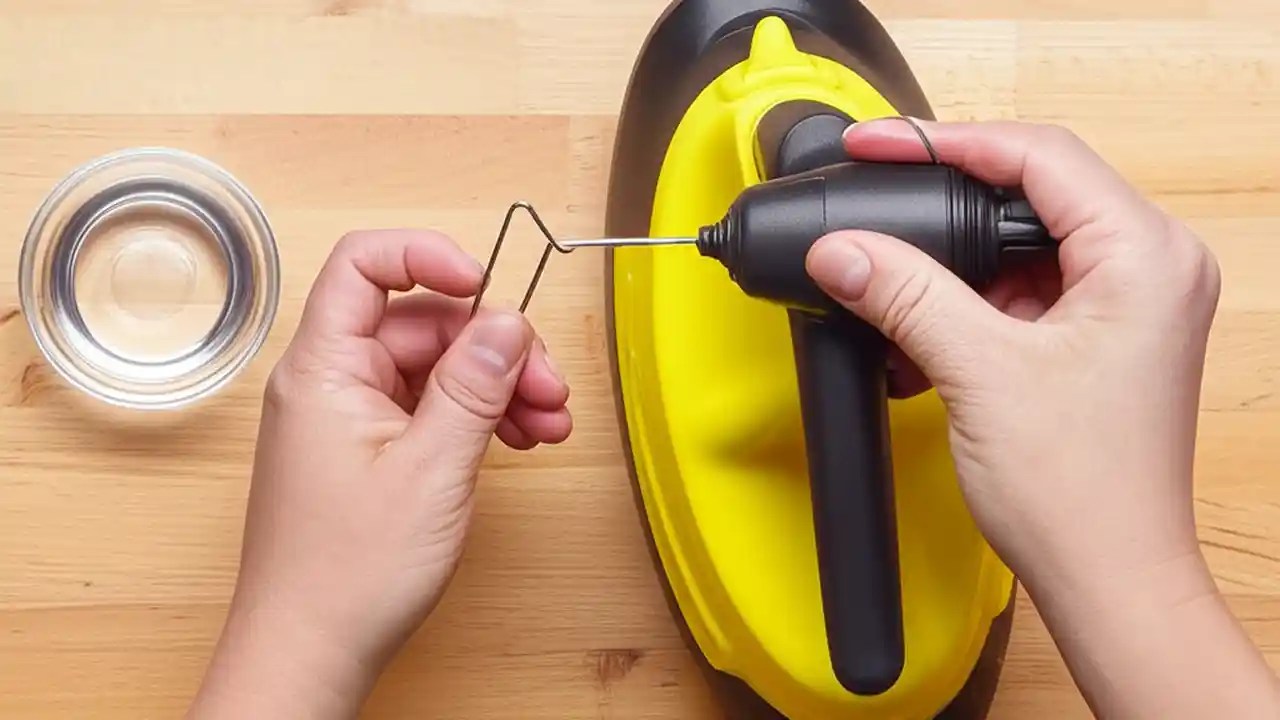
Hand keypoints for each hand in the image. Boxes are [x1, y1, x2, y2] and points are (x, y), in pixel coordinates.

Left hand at [189, 230, 571, 718]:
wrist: (311, 651)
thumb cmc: (346, 574)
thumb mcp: (432, 469)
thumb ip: (473, 386)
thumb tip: (507, 321)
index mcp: (325, 369)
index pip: (364, 265)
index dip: (428, 257)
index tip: (486, 283)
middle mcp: (332, 382)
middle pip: (421, 322)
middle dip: (494, 346)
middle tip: (548, 388)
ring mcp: (351, 416)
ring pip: (435, 367)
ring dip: (497, 385)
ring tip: (547, 423)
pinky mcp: (370, 448)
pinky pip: (430, 406)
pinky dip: (478, 416)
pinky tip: (520, 439)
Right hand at [805, 119, 1277, 717]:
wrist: (1106, 578)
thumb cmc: (1083, 495)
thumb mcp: (980, 373)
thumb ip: (905, 295)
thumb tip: (843, 248)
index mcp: (1146, 257)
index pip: (1039, 156)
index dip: (947, 142)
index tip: (878, 145)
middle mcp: (1149, 270)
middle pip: (1027, 192)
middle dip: (940, 200)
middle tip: (872, 189)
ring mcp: (1123, 305)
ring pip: (1016, 244)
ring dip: (945, 260)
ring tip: (884, 274)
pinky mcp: (1093, 338)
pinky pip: (1017, 290)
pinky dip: (962, 300)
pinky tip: (916, 324)